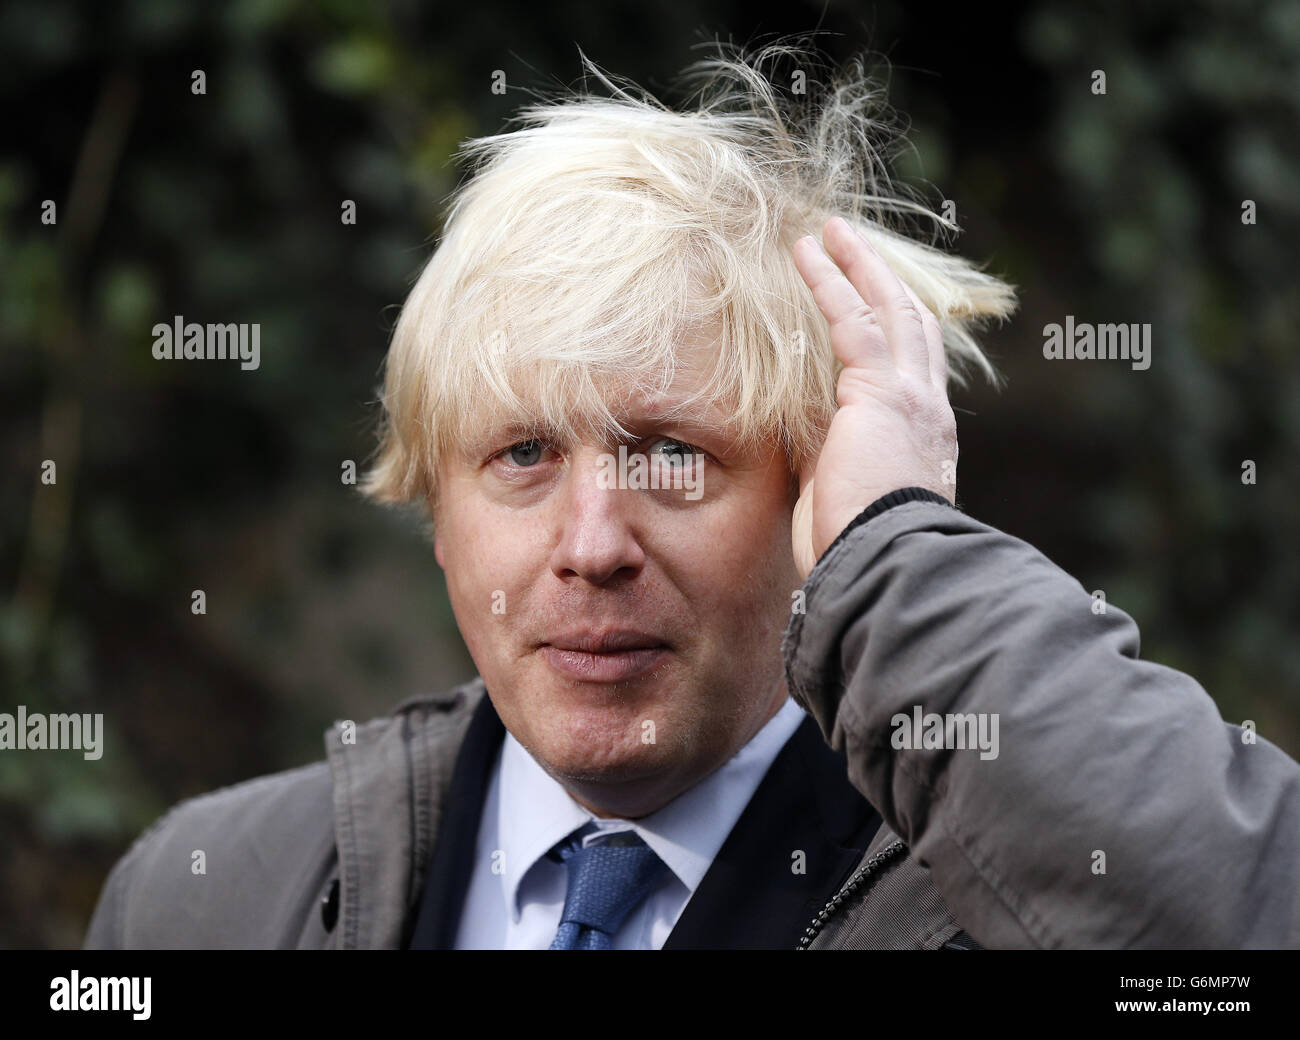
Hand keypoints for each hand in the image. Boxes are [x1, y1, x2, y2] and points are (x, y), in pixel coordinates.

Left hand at [790, 217, 957, 579]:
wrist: (886, 561)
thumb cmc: (862, 548)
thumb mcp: (846, 497)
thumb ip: (831, 462)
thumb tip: (807, 446)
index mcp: (922, 437)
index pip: (917, 369)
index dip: (900, 331)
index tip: (880, 304)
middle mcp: (925, 407)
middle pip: (912, 325)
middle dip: (883, 281)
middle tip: (855, 248)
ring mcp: (909, 394)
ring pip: (888, 309)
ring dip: (858, 265)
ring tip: (830, 232)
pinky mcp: (879, 389)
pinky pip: (852, 318)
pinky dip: (830, 281)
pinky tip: (807, 252)